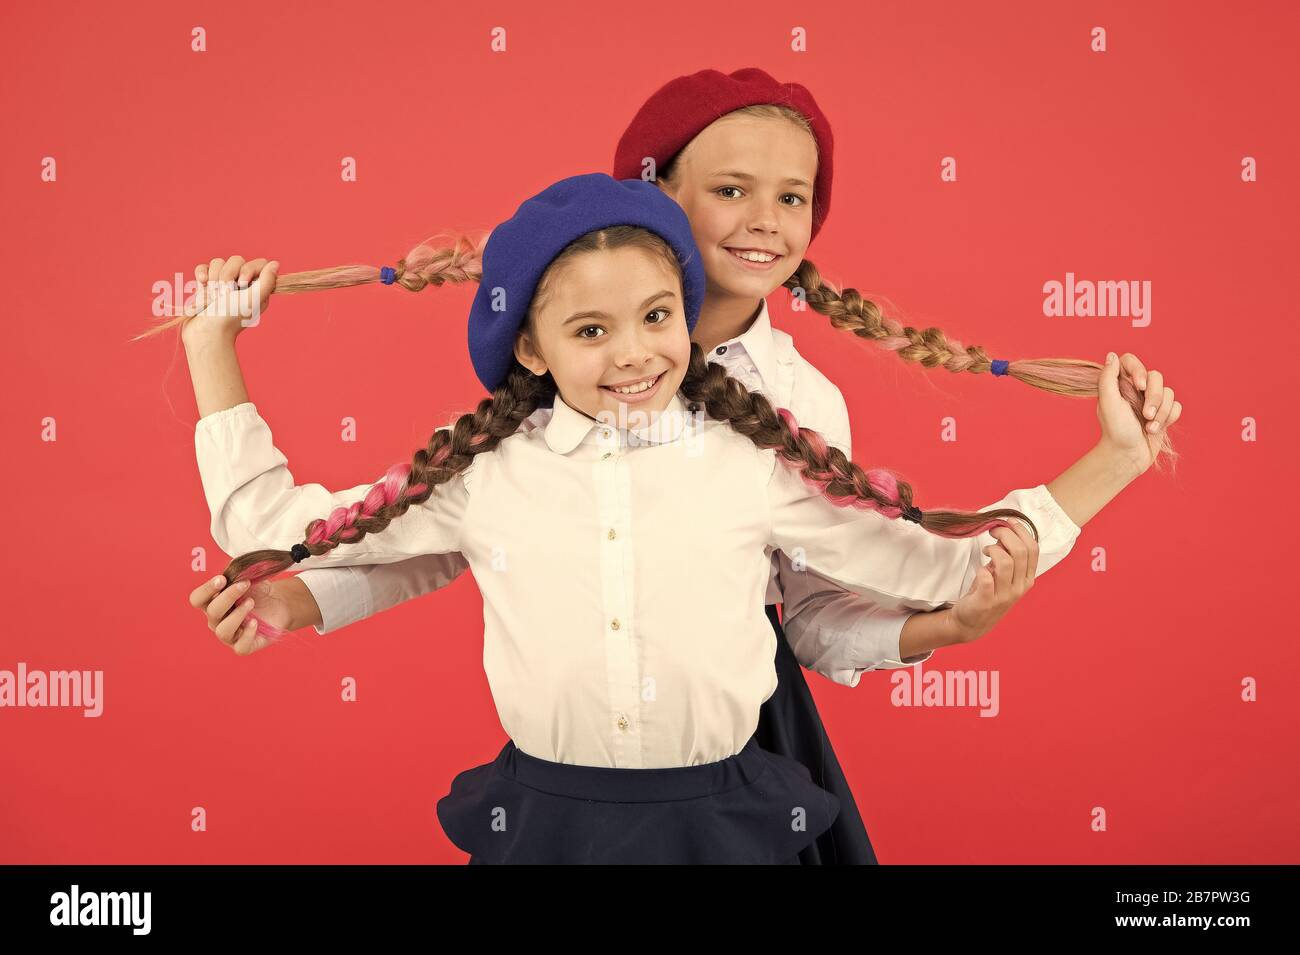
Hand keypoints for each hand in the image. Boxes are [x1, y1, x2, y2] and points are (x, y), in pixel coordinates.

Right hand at [180, 255, 278, 346]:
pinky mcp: (205, 285)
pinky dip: (201, 274)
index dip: (248, 269)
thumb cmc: (230, 317)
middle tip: (225, 294)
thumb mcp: (254, 300)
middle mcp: (240, 285)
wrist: (205, 332)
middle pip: (236, 260)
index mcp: (256, 289)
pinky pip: (203, 267)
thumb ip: (267, 281)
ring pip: (218, 262)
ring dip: (214, 278)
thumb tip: (275, 263)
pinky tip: (202, 284)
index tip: (242, 284)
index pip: (257, 264)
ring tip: (213, 296)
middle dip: (227, 275)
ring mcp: (221, 284)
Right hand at [189, 574, 294, 655]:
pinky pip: (240, 646)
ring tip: (251, 602)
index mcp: (212, 603)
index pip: (197, 599)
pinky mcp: (244, 646)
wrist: (280, 604)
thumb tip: (231, 566)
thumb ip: (237, 572)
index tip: (222, 579)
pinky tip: (255, 622)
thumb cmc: (258, 591)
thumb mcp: (249, 578)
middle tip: (245, 584)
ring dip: (237, 614)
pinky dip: (248, 634)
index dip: (206, 590)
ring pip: (223, 631)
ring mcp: (229, 636)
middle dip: (228, 596)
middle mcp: (217, 621)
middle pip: (212, 612)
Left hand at [949, 522, 1037, 643]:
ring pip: (1005, 563)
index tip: (1008, 522)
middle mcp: (1020, 587)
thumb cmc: (988, 592)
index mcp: (1027, 578)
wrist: (972, 621)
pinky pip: (986, 579)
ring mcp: (1004, 596)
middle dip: (1005, 534)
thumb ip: (1008, 554)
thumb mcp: (1003, 573)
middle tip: (992, 530)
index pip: (1033, 549)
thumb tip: (1005, 530)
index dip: (1021, 531)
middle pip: (1020, 552)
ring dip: (993, 550)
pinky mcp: (987, 601)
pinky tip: (980, 569)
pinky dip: (981, 570)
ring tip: (986, 550)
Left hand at [1096, 352, 1181, 475]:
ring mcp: (1151, 401)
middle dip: (1154, 397)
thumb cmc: (1115, 431)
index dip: (1138, 369)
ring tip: (1149, 428)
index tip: (1139, 386)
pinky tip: (1156, 429)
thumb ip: (1108, 378)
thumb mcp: (1107, 403)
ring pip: (1169, 392)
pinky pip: (1176, 406)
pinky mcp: (1163, 413)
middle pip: (1157, 377)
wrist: (1127, 457)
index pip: (1131, 361)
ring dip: (1162, 412)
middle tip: (1145, 415)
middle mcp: (1135, 390)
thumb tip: (1111, 355)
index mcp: (1119, 384)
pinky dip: (1169, 418)